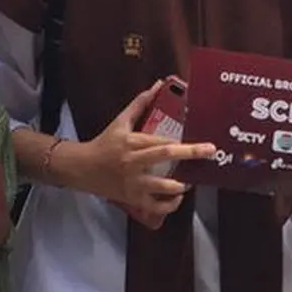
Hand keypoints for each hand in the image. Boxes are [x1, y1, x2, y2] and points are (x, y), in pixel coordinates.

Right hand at [62, 82, 214, 228]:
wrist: (81, 168)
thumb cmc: (104, 144)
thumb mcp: (120, 122)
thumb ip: (140, 104)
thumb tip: (157, 85)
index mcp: (131, 142)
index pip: (160, 140)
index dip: (181, 142)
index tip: (201, 143)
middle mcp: (133, 162)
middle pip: (164, 156)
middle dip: (190, 154)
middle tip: (210, 151)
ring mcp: (132, 183)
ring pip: (161, 186)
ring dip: (180, 185)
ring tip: (190, 182)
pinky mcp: (131, 199)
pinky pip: (154, 206)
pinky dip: (169, 205)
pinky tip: (177, 198)